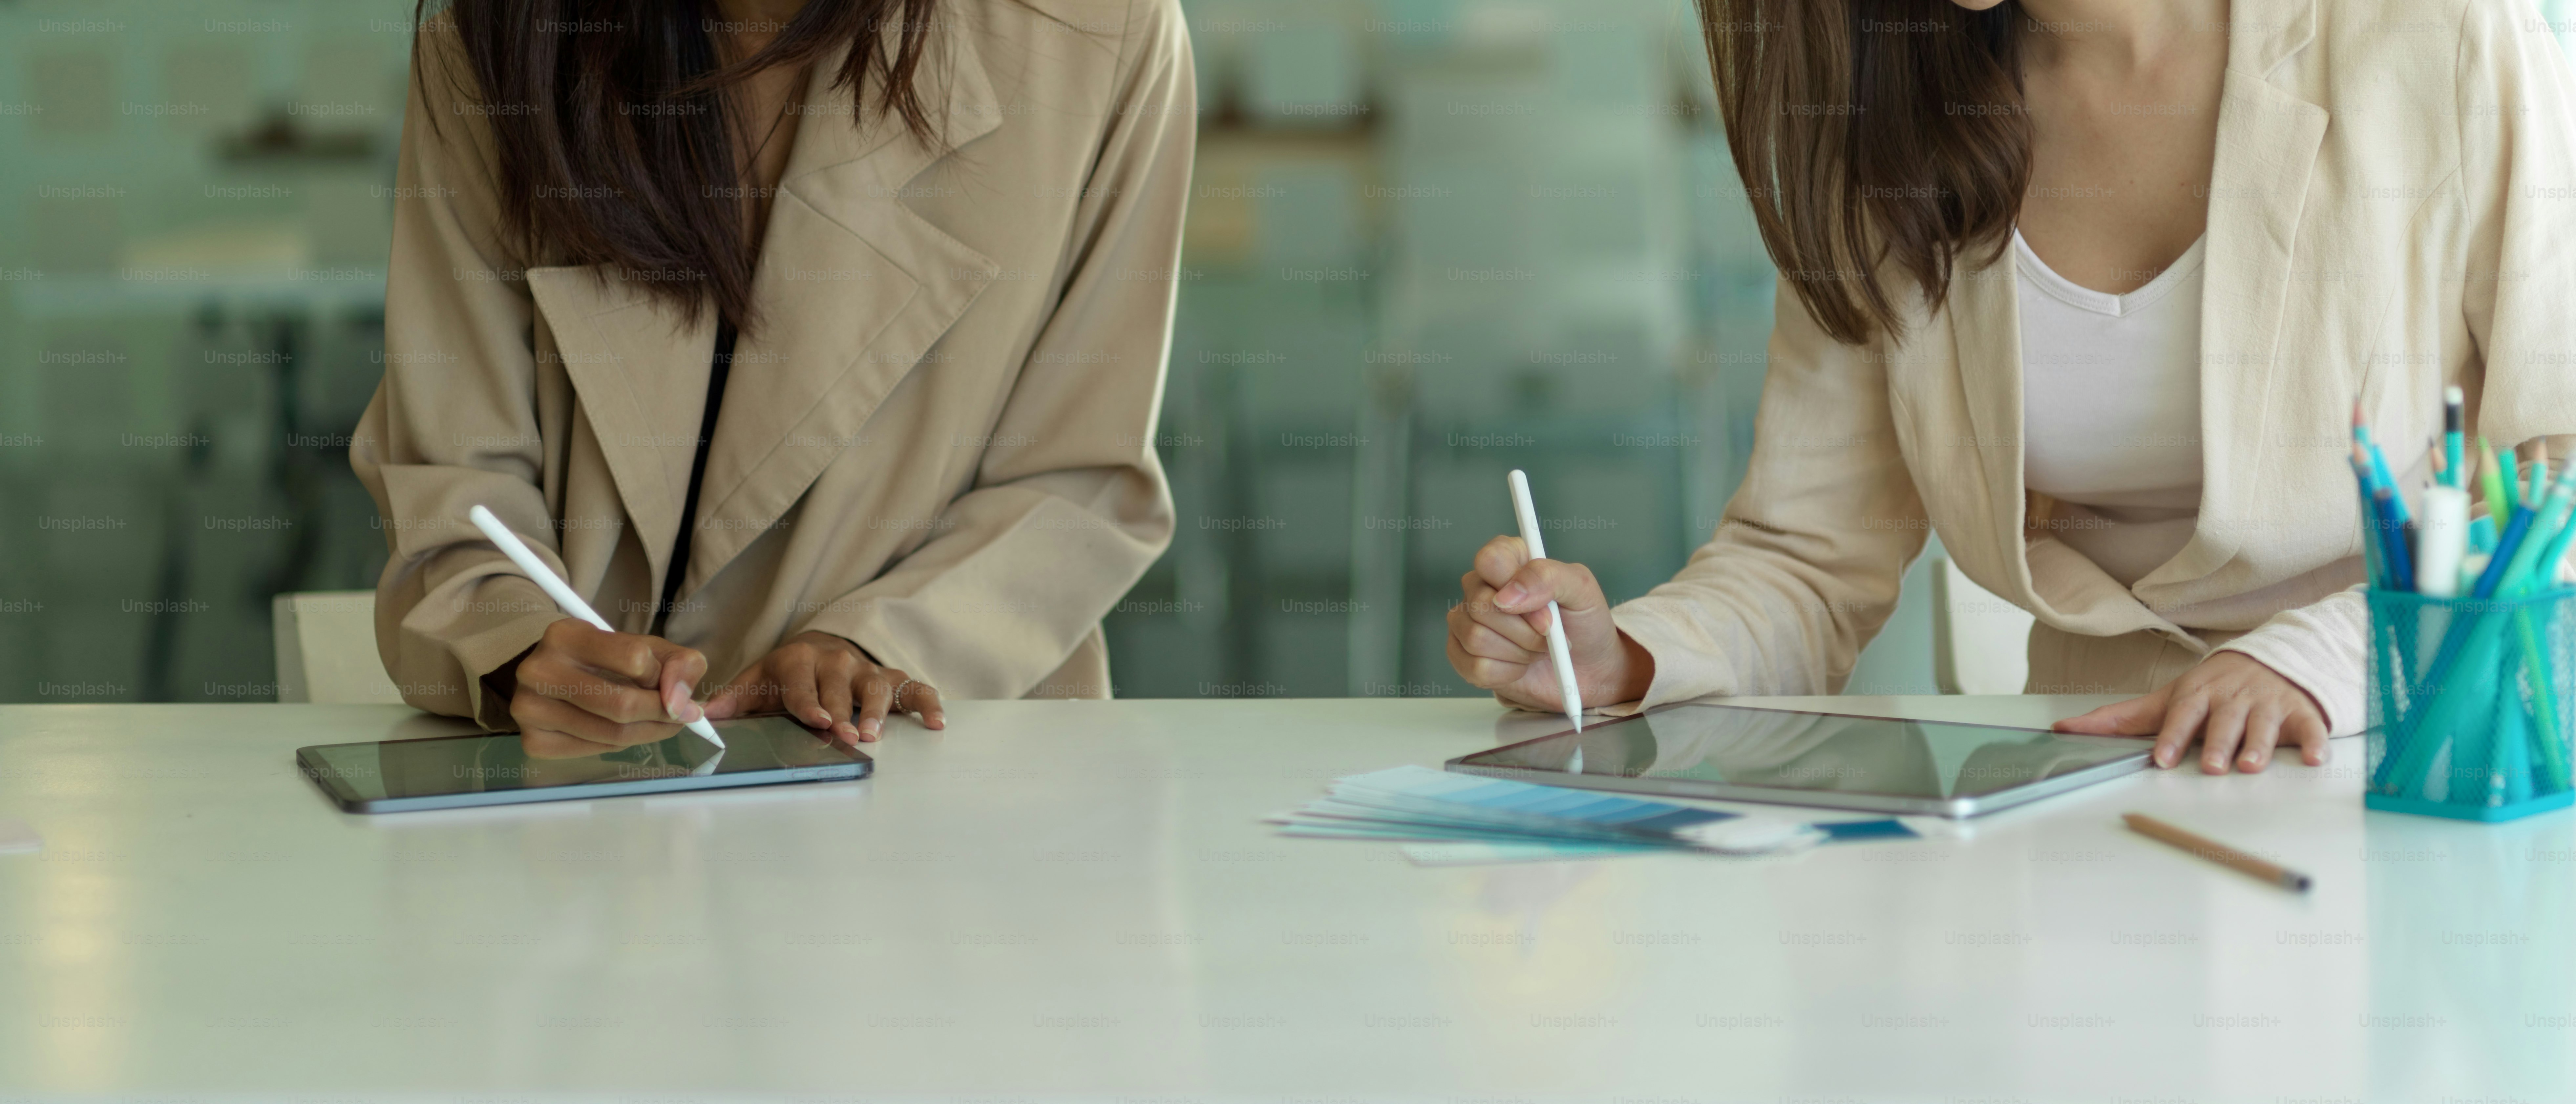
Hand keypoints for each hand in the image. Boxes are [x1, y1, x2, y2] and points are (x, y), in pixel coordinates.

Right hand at [505, 618, 709, 758]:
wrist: (555, 677)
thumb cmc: (606, 659)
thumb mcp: (646, 647)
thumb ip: (679, 664)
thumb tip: (681, 704)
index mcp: (565, 635)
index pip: (635, 659)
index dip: (662, 677)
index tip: (667, 683)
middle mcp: (538, 670)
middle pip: (622, 705)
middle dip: (662, 714)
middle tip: (681, 716)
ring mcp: (529, 708)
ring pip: (611, 734)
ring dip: (648, 733)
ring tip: (659, 723)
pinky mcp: (532, 741)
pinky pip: (594, 751)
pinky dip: (620, 745)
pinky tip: (624, 731)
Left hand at [703, 631, 945, 741]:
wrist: (817, 649)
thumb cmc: (784, 676)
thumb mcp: (755, 682)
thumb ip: (731, 700)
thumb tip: (697, 715)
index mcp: (798, 660)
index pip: (801, 683)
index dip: (808, 702)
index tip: (815, 719)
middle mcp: (834, 661)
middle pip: (839, 686)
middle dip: (843, 711)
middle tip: (847, 736)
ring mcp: (865, 669)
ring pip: (875, 686)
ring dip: (877, 711)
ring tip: (875, 735)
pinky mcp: (891, 677)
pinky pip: (914, 688)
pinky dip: (927, 703)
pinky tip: (936, 723)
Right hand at [1445, 535, 1654, 711]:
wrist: (1587, 669)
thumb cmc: (1583, 624)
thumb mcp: (1582, 590)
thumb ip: (1549, 577)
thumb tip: (1508, 594)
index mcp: (1508, 561)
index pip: (1488, 559)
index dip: (1515, 587)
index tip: (1544, 610)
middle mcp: (1482, 587)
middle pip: (1480, 605)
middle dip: (1525, 630)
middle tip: (1549, 634)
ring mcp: (1467, 621)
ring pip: (1476, 637)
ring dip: (1519, 652)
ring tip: (1537, 649)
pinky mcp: (1463, 655)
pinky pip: (1475, 667)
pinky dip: (1508, 672)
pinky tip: (1521, 665)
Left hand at [2052, 652, 2329, 773]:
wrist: (2270, 660)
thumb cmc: (2211, 688)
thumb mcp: (2166, 699)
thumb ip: (2119, 718)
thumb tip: (2063, 729)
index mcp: (2198, 694)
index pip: (2181, 714)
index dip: (2171, 735)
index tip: (2161, 757)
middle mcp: (2232, 698)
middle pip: (2222, 721)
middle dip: (2216, 743)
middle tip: (2211, 766)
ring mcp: (2268, 704)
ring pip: (2263, 725)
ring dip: (2258, 745)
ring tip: (2250, 766)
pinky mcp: (2301, 712)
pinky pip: (2310, 727)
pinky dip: (2315, 742)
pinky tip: (2315, 758)